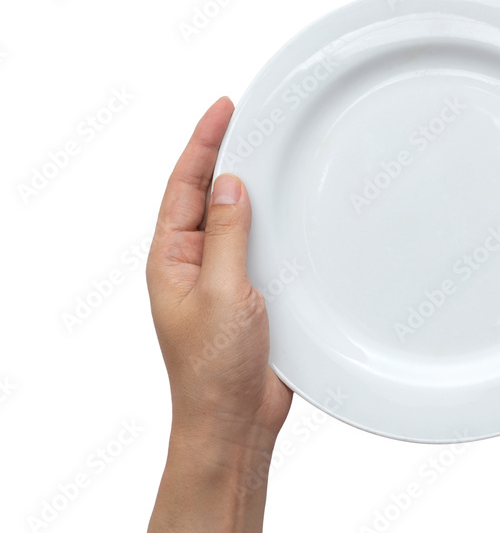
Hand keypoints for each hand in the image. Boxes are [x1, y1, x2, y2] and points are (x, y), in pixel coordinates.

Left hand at [146, 97, 292, 451]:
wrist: (235, 422)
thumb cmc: (215, 370)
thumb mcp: (221, 292)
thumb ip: (226, 235)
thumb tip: (230, 186)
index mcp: (172, 260)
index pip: (183, 187)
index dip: (202, 144)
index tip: (223, 110)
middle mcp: (196, 266)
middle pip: (209, 197)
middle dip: (227, 157)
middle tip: (252, 120)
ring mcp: (225, 281)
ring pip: (239, 223)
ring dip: (255, 192)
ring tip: (275, 155)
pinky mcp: (253, 298)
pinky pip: (263, 251)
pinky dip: (276, 228)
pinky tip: (294, 215)